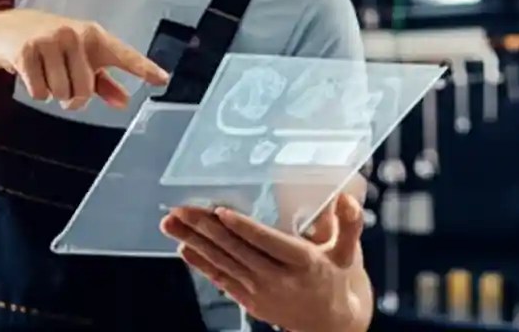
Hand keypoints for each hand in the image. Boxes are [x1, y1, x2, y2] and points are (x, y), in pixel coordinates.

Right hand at [0, 9, 169, 109]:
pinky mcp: (27, 51)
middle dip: (73, 98)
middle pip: (84, 90)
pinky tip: (30, 73)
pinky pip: (40, 92)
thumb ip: (102, 81)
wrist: (6, 31)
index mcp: (93, 36)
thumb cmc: (51, 45)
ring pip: (61, 93)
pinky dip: (35, 91)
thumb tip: (124, 101)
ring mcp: (50, 41)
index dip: (144, 68)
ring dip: (53, 93)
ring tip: (45, 73)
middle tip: (64, 86)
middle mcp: (75, 35)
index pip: (123, 55)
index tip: (163, 79)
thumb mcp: (79, 58)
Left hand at [161, 193, 369, 331]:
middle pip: (237, 251)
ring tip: (171, 224)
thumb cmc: (334, 279)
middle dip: (206, 229)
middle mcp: (278, 279)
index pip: (269, 243)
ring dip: (194, 242)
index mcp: (303, 262)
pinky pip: (221, 279)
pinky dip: (201, 264)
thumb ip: (348, 224)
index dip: (245, 228)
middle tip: (181, 210)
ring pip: (223, 263)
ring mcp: (260, 292)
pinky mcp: (248, 300)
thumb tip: (345, 198)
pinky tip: (183, 249)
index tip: (222, 212)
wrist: (328, 324)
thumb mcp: (347, 253)